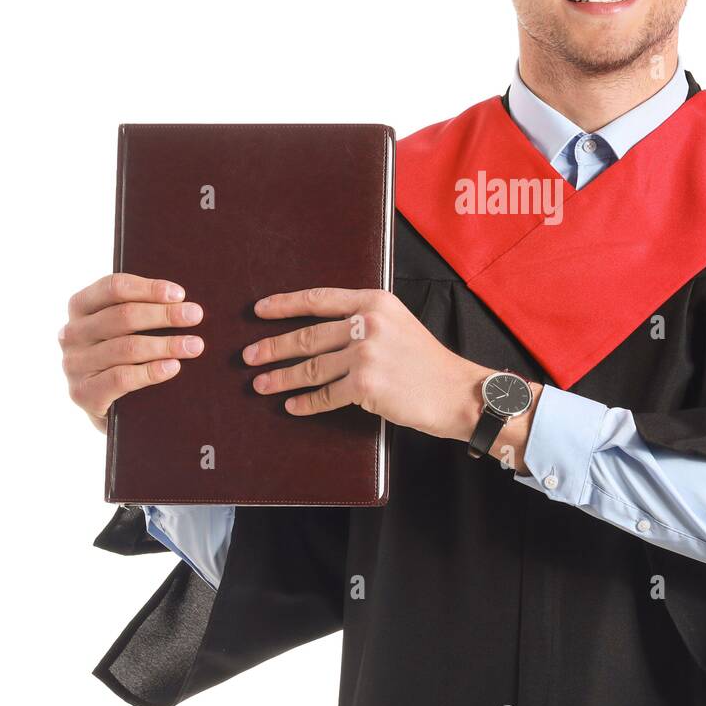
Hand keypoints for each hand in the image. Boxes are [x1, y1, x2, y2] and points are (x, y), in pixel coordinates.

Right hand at [60, 273, 204, 433]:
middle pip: (123, 316)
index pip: (113, 288)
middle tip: (195, 316)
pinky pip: (122, 378)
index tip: (179, 294)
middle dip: (164, 315)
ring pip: (126, 347)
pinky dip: (151, 371)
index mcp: (80, 306)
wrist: (111, 407)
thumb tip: (183, 302)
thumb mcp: (126, 327)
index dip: (148, 288)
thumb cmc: (124, 356)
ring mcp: (74, 364)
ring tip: (194, 345)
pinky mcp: (83, 393)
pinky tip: (173, 367)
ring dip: (166, 344)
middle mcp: (71, 333)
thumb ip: (142, 309)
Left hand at [243, 286, 491, 443]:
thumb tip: (322, 330)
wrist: (456, 391)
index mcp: (374, 302)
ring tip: (260, 384)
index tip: (260, 311)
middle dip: (272, 348)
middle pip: (307, 336)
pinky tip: (292, 405)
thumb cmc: (427, 362)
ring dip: (280, 378)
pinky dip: (306, 403)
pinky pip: (326, 395)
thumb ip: (365, 319)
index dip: (284, 305)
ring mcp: (365, 355)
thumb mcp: (398, 323)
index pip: (318, 299)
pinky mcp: (365, 385)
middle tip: (249, 356)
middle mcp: (367, 324)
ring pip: (310, 367)